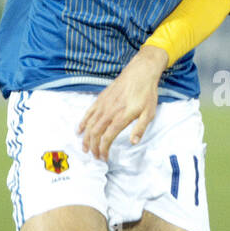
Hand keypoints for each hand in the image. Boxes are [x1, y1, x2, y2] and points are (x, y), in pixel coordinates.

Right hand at [79, 45, 168, 159]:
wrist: (140, 73)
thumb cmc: (146, 93)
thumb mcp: (149, 113)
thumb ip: (140, 128)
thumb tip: (133, 142)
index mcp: (121, 117)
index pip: (107, 138)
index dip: (103, 149)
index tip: (104, 157)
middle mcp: (109, 111)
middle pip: (95, 133)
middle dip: (93, 147)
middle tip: (94, 156)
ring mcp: (103, 104)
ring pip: (89, 124)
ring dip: (86, 138)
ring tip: (85, 148)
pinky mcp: (100, 99)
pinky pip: (88, 113)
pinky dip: (83, 123)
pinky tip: (80, 130)